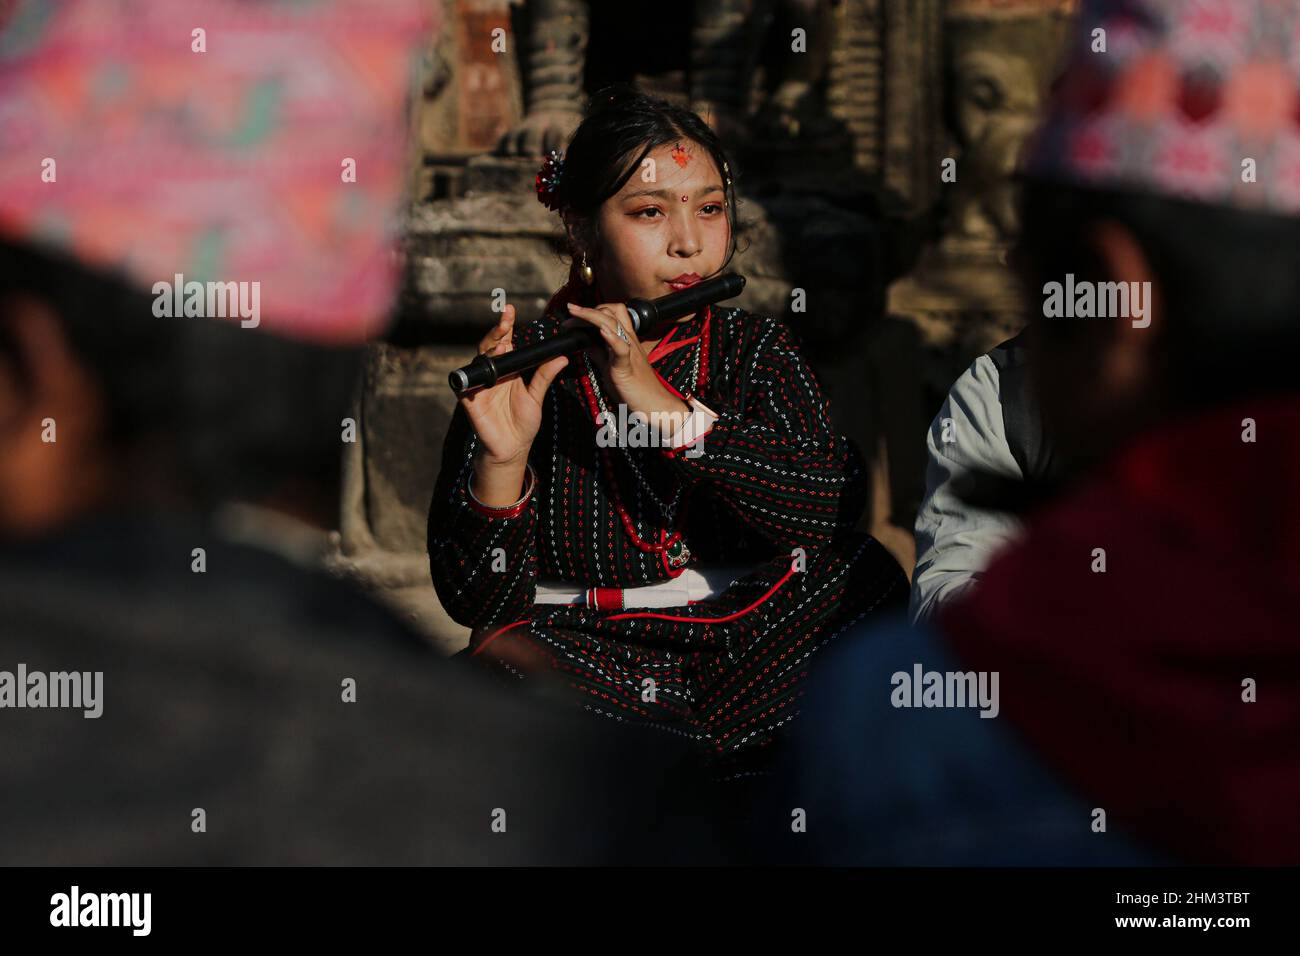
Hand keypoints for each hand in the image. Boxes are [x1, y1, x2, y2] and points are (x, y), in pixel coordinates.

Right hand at [460, 304, 567, 466]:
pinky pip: (464, 386)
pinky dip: (469, 378)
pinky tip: (480, 373)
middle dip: (496, 331)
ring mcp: (479, 385)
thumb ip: (545, 376)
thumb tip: (562, 356)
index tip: (510, 310)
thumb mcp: (536, 396)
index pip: (505, 341)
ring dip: (488, 352)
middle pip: (489, 346)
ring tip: (501, 345)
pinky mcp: (470, 401)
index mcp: (508, 369)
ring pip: (478, 361)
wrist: (512, 447)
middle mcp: (492, 373)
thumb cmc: (523, 422)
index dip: (506, 326)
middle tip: (505, 320)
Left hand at [564, 301, 686, 421]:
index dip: (592, 310)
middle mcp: (629, 341)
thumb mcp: (611, 367)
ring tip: (575, 314)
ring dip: (592, 316)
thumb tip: (584, 343)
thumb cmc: (634, 388)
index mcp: (626, 340)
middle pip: (611, 313)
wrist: (655, 405)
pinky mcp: (627, 367)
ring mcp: (630, 352)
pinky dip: (612, 338)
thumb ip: (599, 354)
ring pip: (613, 324)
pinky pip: (622, 349)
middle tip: (570, 310)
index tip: (573, 314)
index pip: (612, 314)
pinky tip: (602, 331)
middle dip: (587, 309)